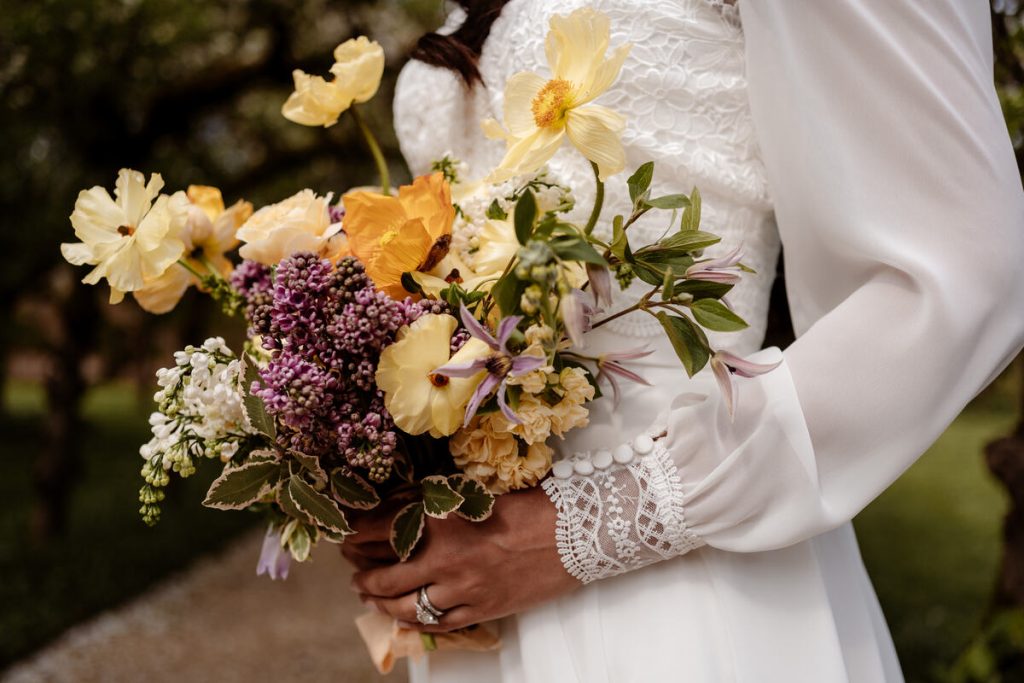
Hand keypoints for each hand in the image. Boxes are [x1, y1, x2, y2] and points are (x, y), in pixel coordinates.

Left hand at [349, 485, 578, 632]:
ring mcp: (462, 589)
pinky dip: (414, 619)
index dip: (354, 533)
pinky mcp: (481, 610)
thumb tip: (396, 509)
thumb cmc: (527, 506)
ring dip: (380, 601)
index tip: (344, 532)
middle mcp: (444, 558)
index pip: (378, 530)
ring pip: (405, 605)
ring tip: (368, 594)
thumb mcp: (473, 495)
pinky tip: (403, 613)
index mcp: (440, 520)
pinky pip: (437, 623)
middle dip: (361, 572)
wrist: (573, 534)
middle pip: (384, 575)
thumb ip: (435, 505)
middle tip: (352, 568)